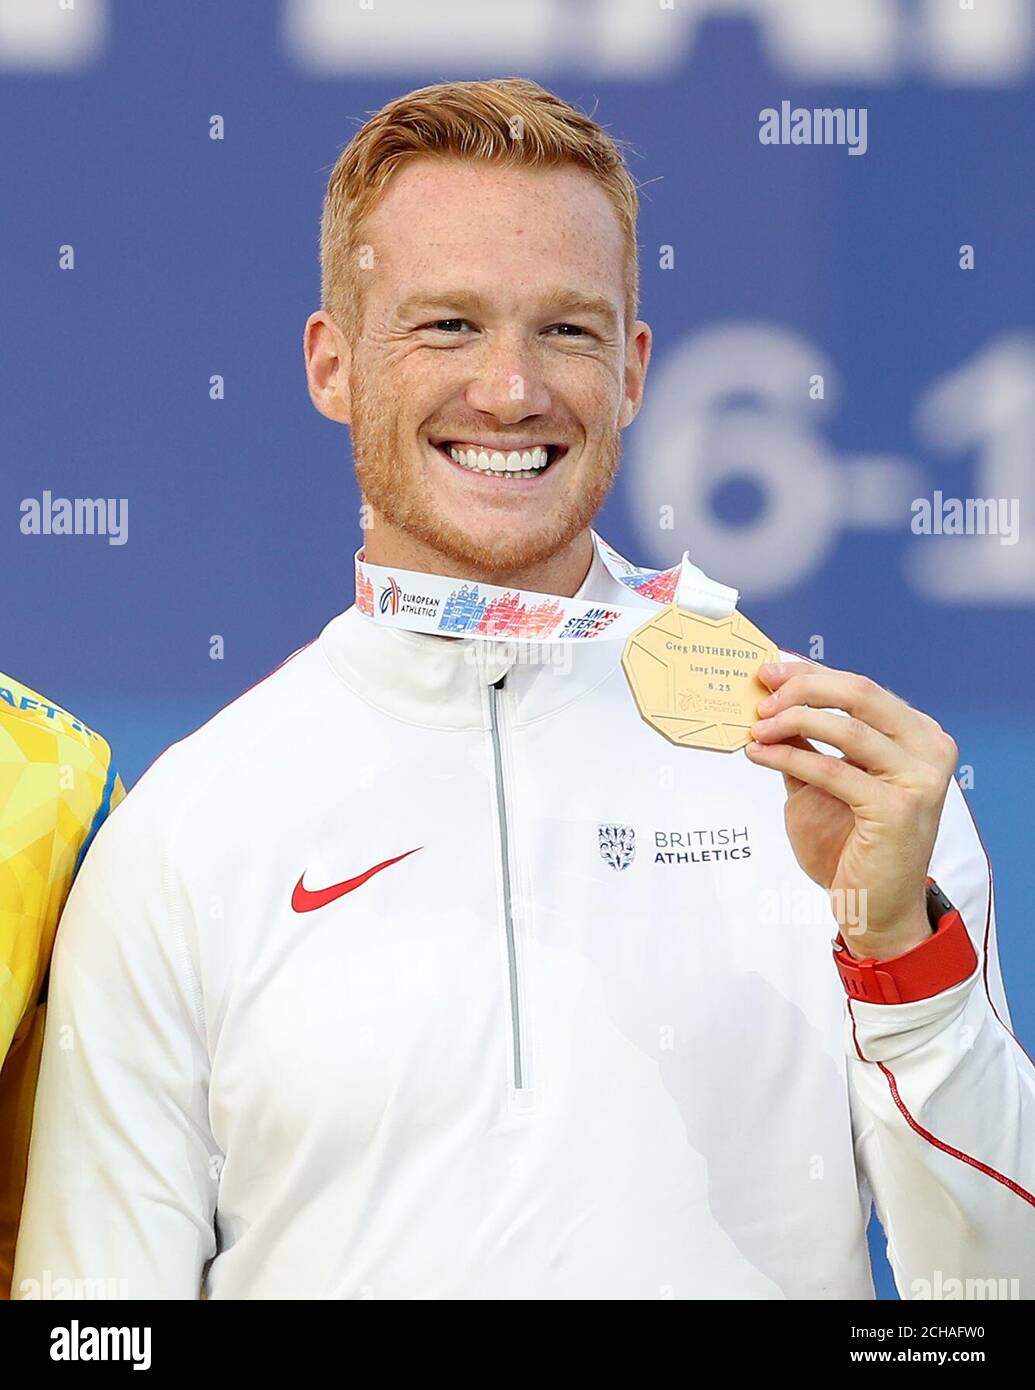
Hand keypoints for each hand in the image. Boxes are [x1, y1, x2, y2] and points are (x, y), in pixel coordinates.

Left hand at [744, 662, 957, 960]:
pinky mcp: (897, 809)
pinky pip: (832, 770)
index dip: (810, 674)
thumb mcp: (824, 782)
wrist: (875, 907)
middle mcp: (928, 750)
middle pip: (859, 694)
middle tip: (762, 698)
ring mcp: (919, 779)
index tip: (768, 672)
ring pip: (846, 727)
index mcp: (918, 734)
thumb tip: (770, 700)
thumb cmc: (851, 845)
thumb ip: (807, 742)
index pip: (860, 689)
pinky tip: (760, 755)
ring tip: (757, 730)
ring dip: (791, 722)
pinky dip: (789, 756)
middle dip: (803, 688)